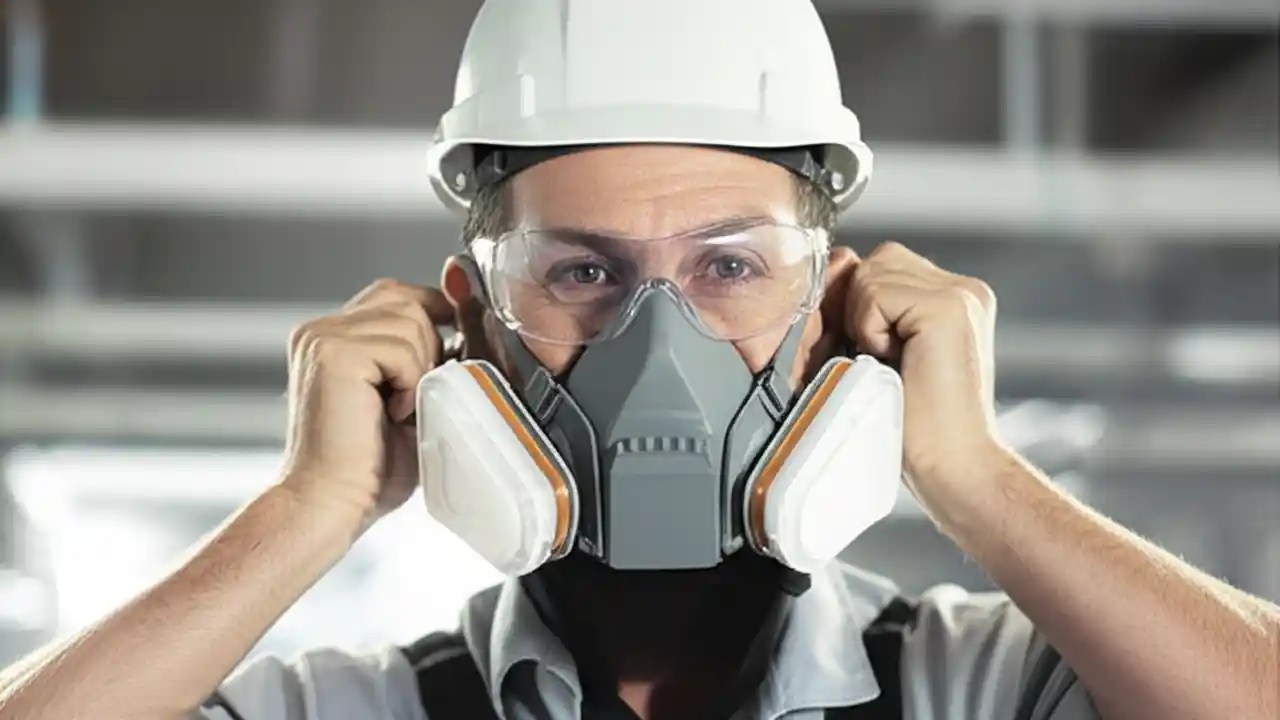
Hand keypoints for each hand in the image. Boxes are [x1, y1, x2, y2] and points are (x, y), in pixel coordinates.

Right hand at [279, 278, 453, 527]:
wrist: (330, 505)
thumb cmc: (370, 468)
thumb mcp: (411, 397)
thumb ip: (429, 356)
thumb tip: (470, 316)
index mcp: (334, 337)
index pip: (398, 296)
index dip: (435, 314)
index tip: (458, 345)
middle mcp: (321, 329)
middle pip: (408, 301)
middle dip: (430, 349)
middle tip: (414, 399)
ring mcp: (323, 336)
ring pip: (410, 322)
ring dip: (419, 370)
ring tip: (397, 410)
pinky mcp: (332, 351)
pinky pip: (401, 347)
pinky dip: (409, 383)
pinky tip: (390, 413)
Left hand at [822, 242, 1001, 493]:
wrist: (953, 468)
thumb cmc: (912, 425)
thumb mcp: (882, 352)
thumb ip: (866, 305)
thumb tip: (838, 258)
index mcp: (954, 297)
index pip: (884, 266)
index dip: (861, 305)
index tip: (873, 353)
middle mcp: (964, 289)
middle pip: (877, 261)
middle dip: (859, 309)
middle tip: (882, 359)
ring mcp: (961, 294)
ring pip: (871, 272)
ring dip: (864, 321)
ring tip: (891, 362)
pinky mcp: (948, 307)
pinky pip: (874, 292)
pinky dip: (869, 329)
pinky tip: (894, 362)